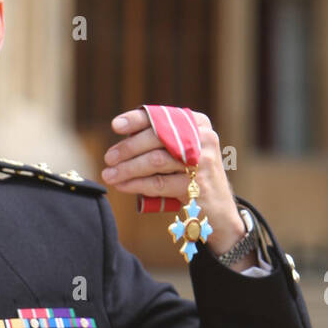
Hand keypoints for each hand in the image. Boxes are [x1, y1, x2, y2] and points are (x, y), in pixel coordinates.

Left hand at [101, 108, 246, 258]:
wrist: (218, 211)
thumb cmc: (191, 178)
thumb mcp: (181, 154)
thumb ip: (160, 142)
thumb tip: (121, 140)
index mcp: (198, 124)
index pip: (164, 116)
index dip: (137, 119)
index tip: (116, 126)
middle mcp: (203, 138)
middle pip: (157, 137)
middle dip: (128, 148)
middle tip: (108, 158)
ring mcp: (202, 162)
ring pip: (155, 161)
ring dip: (127, 168)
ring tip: (109, 175)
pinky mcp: (197, 186)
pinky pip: (158, 183)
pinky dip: (136, 184)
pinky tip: (122, 186)